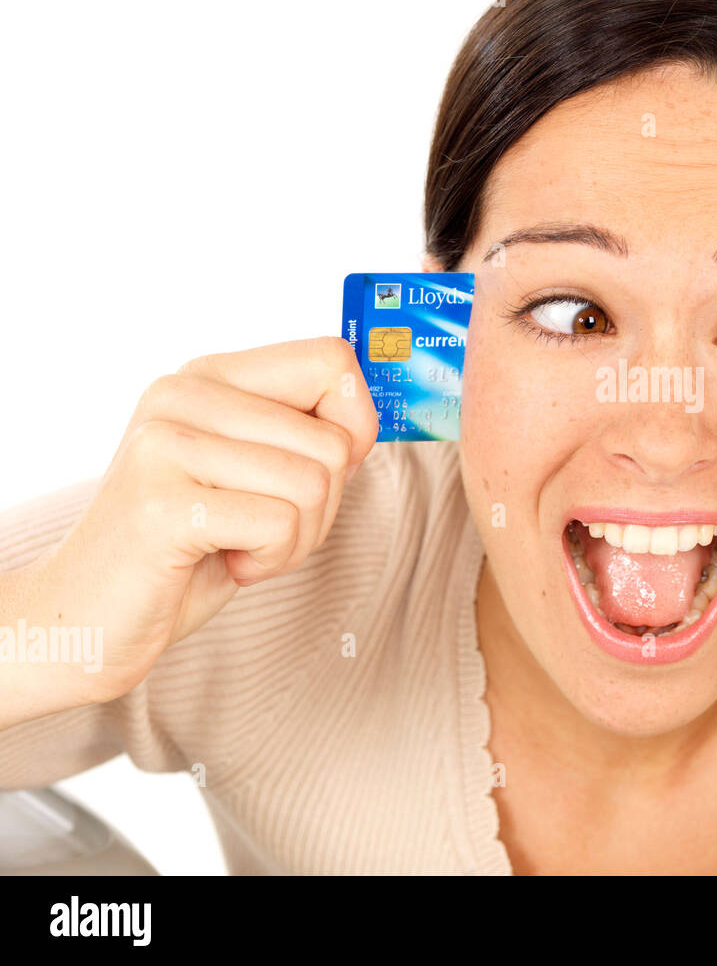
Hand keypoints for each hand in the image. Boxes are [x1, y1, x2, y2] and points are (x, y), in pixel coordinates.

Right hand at [4, 337, 378, 723]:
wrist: (88, 617)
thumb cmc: (188, 548)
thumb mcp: (254, 475)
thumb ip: (306, 437)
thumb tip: (367, 418)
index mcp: (209, 376)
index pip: (331, 359)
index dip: (354, 424)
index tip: (316, 470)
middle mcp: (183, 393)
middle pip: (335, 440)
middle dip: (322, 507)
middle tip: (259, 528)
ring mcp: (166, 443)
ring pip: (314, 484)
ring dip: (295, 540)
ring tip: (236, 545)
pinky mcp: (162, 502)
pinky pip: (281, 524)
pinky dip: (270, 561)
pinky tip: (222, 563)